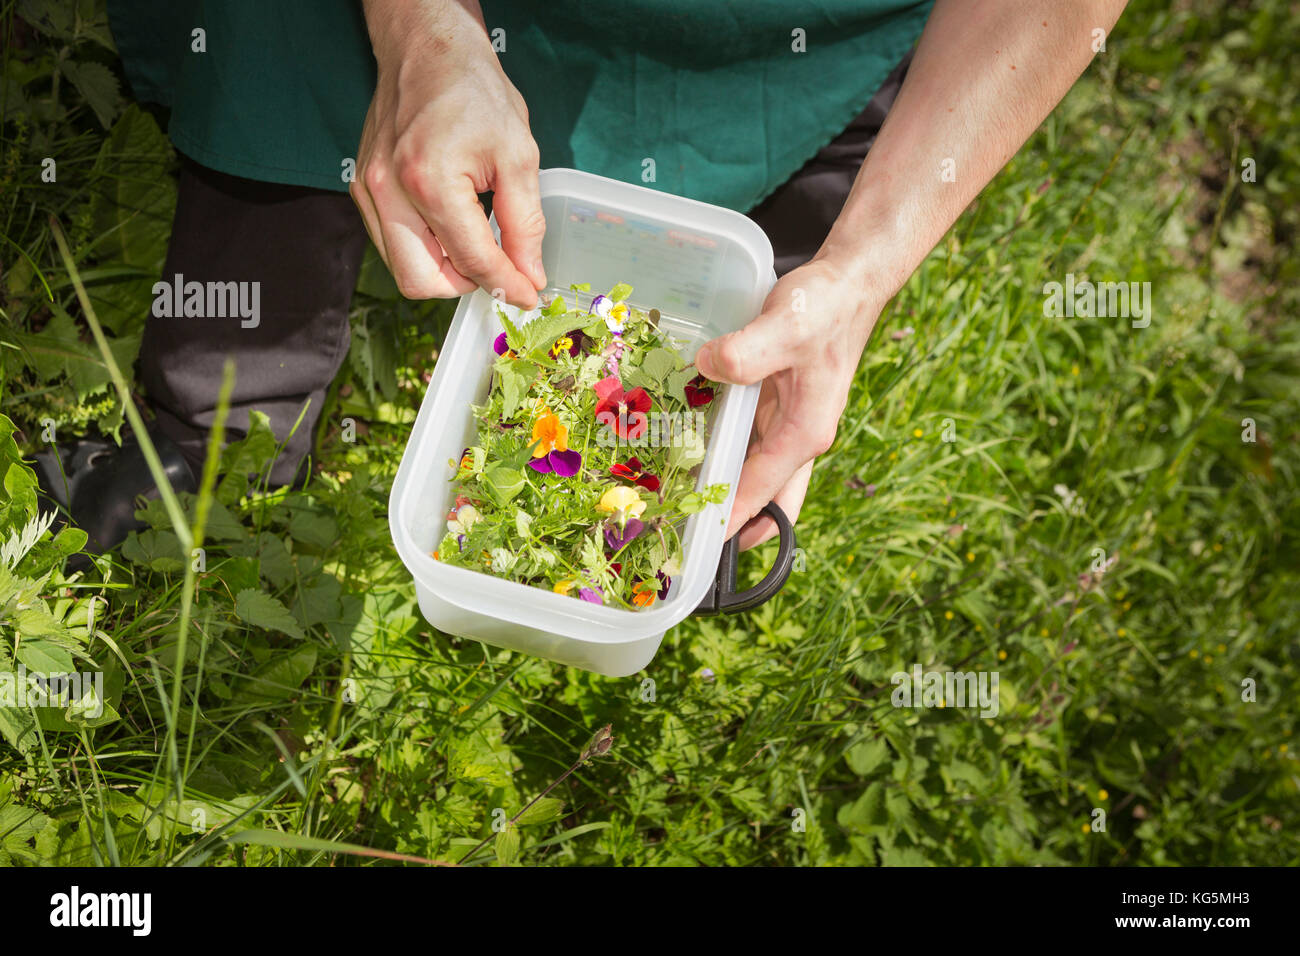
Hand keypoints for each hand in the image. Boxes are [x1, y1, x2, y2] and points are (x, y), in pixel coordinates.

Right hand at [353, 0, 544, 306]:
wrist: (427, 50)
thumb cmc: (474, 92)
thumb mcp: (518, 156)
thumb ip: (524, 224)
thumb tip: (529, 276)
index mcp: (429, 181)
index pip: (470, 260)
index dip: (506, 285)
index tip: (528, 296)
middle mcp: (387, 191)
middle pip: (422, 281)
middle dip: (465, 284)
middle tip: (497, 267)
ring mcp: (367, 192)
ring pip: (404, 270)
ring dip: (444, 270)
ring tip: (475, 240)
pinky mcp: (360, 191)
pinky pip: (391, 246)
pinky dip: (425, 250)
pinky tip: (450, 224)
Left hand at [694, 257, 883, 549]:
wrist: (847, 284)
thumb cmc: (824, 308)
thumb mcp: (785, 327)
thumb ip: (744, 353)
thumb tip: (704, 367)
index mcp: (804, 434)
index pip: (761, 494)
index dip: (727, 521)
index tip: (695, 543)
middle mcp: (798, 438)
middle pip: (762, 500)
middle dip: (726, 522)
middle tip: (679, 533)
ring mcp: (787, 425)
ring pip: (752, 474)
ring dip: (720, 489)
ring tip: (671, 501)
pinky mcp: (775, 406)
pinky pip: (744, 443)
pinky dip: (719, 453)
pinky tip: (683, 449)